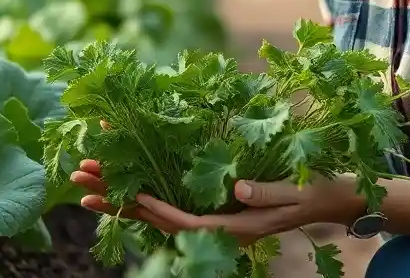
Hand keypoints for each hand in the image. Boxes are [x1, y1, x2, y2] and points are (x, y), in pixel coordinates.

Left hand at [70, 159, 361, 246]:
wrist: (330, 199)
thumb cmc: (314, 191)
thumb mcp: (294, 191)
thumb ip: (265, 191)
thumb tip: (236, 187)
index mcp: (232, 227)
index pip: (185, 224)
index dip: (155, 209)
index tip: (127, 194)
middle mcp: (215, 226)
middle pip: (157, 218)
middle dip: (117, 200)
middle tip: (79, 182)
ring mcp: (211, 218)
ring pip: (156, 212)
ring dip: (119, 196)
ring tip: (83, 182)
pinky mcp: (211, 207)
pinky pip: (169, 203)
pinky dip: (142, 191)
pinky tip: (118, 183)